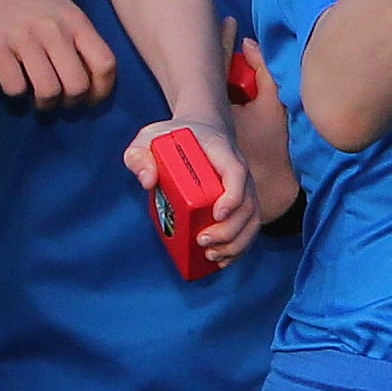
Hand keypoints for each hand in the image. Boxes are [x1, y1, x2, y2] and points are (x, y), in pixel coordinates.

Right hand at [0, 0, 115, 109]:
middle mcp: (53, 30)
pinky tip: (16, 84)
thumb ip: (78, 37)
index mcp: (75, 20)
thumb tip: (93, 77)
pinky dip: (17, 94)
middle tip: (62, 103)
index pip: (104, 63)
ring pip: (48, 91)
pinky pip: (15, 88)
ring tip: (40, 101)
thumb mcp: (61, 8)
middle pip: (77, 85)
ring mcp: (24, 39)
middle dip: (72, 103)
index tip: (92, 99)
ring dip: (45, 105)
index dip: (102, 89)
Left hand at [124, 117, 261, 267]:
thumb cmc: (172, 137)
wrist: (200, 130)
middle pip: (247, 203)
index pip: (235, 172)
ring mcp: (244, 188)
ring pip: (252, 219)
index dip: (232, 195)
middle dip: (229, 230)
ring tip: (211, 256)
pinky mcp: (241, 203)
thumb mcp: (149, 138)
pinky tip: (221, 260)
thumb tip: (147, 181)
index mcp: (220, 151)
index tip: (216, 215)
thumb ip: (139, 156)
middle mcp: (238, 170)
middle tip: (202, 242)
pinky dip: (239, 247)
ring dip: (236, 243)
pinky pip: (248, 226)